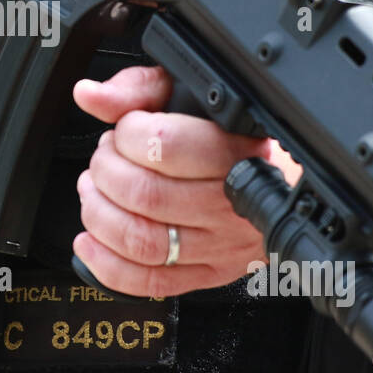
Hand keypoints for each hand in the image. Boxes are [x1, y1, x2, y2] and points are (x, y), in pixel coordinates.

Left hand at [71, 65, 300, 297]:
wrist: (283, 185)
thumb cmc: (230, 136)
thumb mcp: (189, 95)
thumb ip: (139, 90)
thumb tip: (91, 96)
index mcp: (234, 152)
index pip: (165, 146)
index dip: (127, 135)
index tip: (124, 130)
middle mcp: (230, 203)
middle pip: (146, 196)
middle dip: (105, 173)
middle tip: (104, 159)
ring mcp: (219, 244)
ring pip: (143, 242)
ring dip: (100, 215)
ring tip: (94, 192)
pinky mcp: (207, 273)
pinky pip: (149, 282)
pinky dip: (106, 264)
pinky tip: (89, 241)